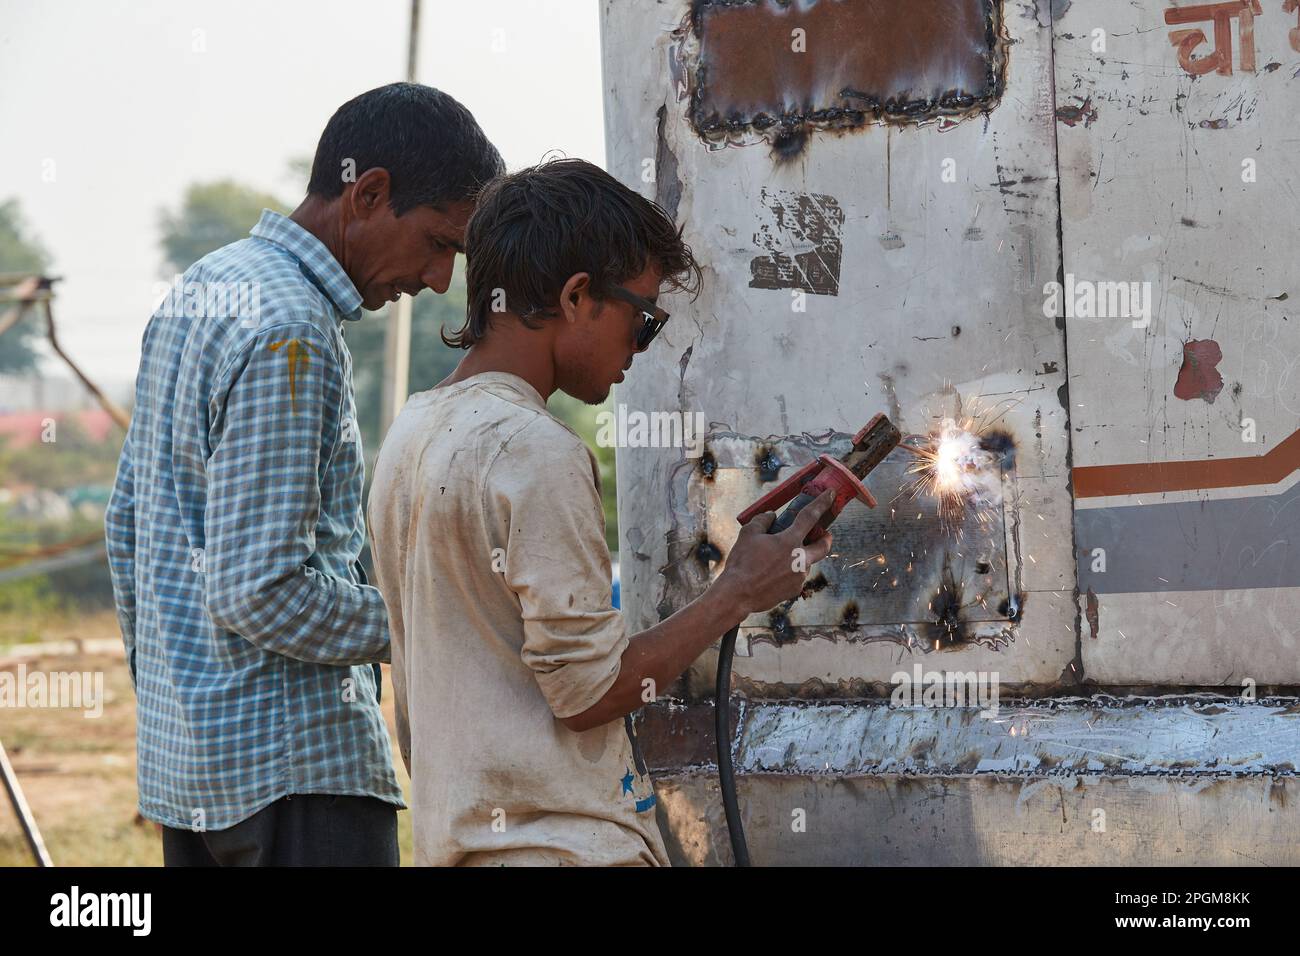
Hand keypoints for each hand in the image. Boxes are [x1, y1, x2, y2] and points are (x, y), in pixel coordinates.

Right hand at [716, 488, 835, 616]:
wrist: (737, 595)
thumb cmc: (741, 562)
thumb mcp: (748, 533)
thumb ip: (763, 520)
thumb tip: (772, 516)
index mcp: (789, 541)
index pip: (810, 516)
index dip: (822, 503)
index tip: (831, 494)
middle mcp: (800, 559)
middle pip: (824, 546)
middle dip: (826, 538)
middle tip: (823, 534)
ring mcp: (799, 577)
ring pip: (806, 562)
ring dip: (799, 557)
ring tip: (777, 559)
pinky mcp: (794, 590)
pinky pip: (796, 576)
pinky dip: (789, 571)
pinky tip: (772, 574)